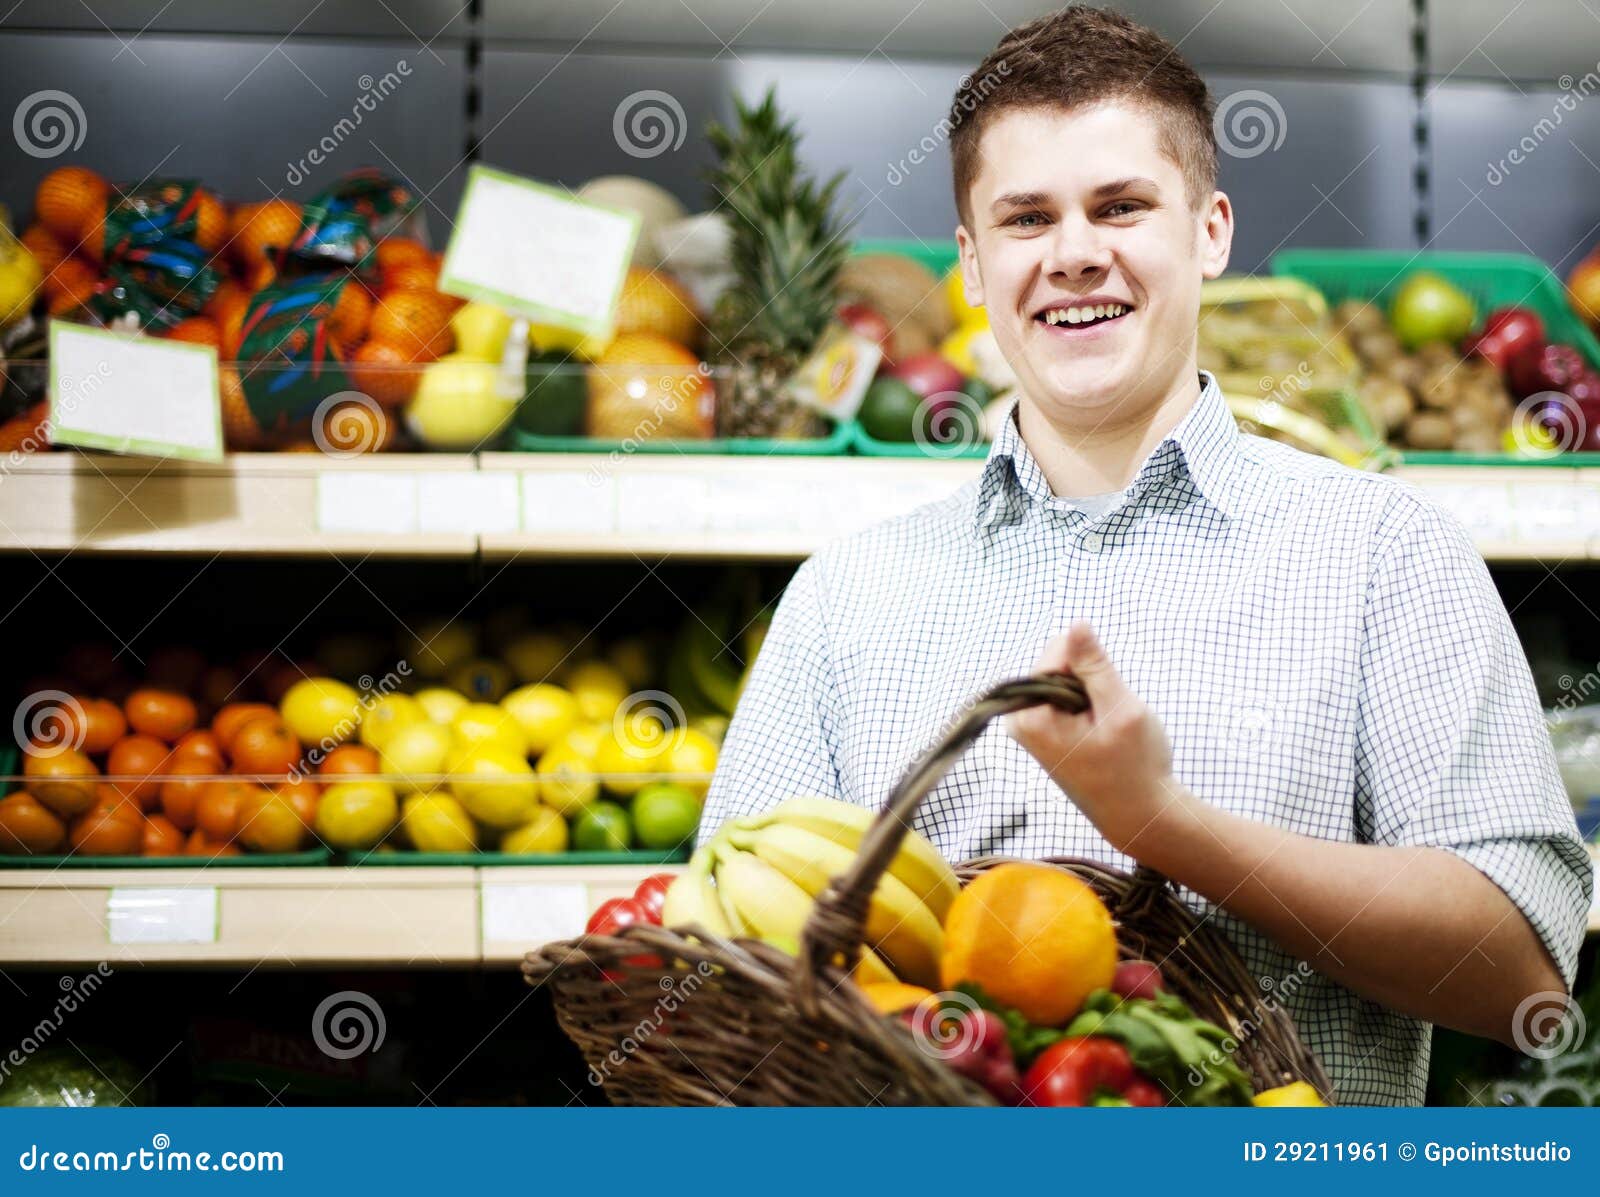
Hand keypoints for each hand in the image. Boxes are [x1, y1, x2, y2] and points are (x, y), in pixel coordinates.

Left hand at [1005, 621, 1179, 852]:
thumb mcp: (1120, 709)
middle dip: (1089, 680)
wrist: (1139, 814)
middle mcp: (1018, 720)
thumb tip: (1076, 624)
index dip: (1091, 666)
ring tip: (1104, 728)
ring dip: (1091, 694)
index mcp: (1029, 715)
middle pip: (1057, 665)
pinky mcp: (1040, 732)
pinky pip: (1064, 698)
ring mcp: (1027, 728)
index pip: (1056, 652)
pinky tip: (1099, 732)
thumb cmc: (1134, 767)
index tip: (1107, 698)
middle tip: (1108, 717)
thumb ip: (1095, 666)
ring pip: (1064, 681)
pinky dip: (1087, 707)